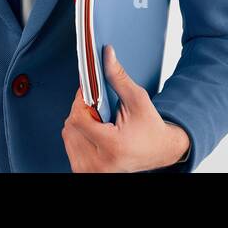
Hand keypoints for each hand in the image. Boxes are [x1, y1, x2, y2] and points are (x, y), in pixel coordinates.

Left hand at [62, 44, 189, 171]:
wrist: (160, 152)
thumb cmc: (151, 128)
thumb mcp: (138, 99)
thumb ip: (118, 77)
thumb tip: (106, 54)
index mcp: (112, 146)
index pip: (78, 119)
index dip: (81, 101)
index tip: (88, 93)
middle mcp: (99, 164)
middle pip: (71, 126)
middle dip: (81, 110)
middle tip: (99, 107)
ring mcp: (90, 171)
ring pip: (68, 135)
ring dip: (79, 122)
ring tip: (99, 121)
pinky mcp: (85, 172)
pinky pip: (70, 145)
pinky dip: (78, 134)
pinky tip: (95, 131)